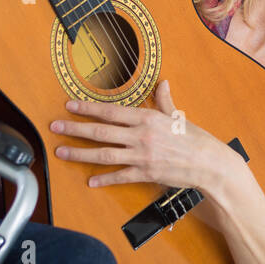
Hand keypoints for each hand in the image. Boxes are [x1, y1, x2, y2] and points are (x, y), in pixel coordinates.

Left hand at [50, 80, 239, 194]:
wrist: (210, 163)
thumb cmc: (195, 138)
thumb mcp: (177, 115)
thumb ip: (164, 100)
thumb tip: (163, 82)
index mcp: (146, 118)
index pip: (110, 111)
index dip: (87, 108)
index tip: (70, 105)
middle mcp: (140, 135)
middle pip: (100, 131)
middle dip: (74, 129)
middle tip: (55, 127)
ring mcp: (141, 156)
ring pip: (103, 154)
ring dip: (80, 153)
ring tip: (62, 152)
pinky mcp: (145, 173)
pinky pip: (120, 176)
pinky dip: (104, 179)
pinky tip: (90, 180)